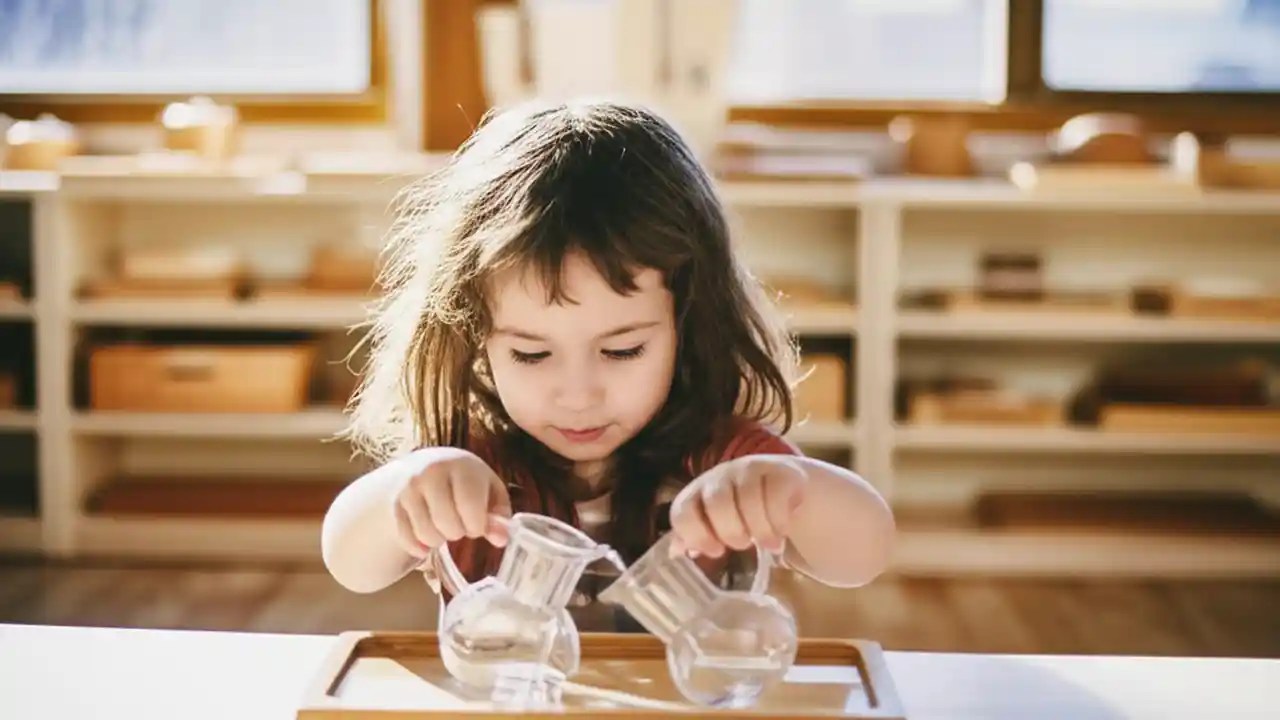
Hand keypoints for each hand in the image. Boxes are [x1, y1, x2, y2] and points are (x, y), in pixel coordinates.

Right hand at [392, 448, 511, 559]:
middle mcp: (432, 474)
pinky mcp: (396, 504)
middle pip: (448, 525)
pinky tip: (428, 539)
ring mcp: (410, 489)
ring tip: (445, 525)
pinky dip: (419, 547)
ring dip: (440, 539)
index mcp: (461, 467)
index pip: (470, 508)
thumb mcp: (491, 489)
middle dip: (459, 532)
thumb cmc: (468, 481)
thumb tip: (501, 539)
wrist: (430, 464)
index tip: (478, 522)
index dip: (477, 525)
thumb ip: (500, 514)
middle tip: (461, 522)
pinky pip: (407, 539)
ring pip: (427, 535)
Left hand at [668, 456, 806, 558]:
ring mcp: (751, 469)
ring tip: (769, 545)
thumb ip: (696, 537)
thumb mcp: (717, 526)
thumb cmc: (744, 514)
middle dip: (732, 532)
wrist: (785, 488)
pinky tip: (782, 531)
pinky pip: (777, 497)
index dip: (696, 535)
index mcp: (697, 492)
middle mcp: (721, 476)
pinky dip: (780, 522)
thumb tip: (675, 553)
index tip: (716, 551)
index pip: (682, 511)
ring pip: (750, 500)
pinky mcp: (782, 471)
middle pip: (718, 504)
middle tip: (744, 545)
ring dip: (760, 531)